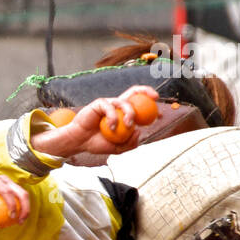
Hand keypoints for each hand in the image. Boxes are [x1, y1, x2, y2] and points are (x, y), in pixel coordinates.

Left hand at [0, 173, 30, 225]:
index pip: (6, 191)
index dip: (12, 204)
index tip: (12, 217)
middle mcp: (3, 179)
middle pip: (20, 192)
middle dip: (25, 207)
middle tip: (20, 221)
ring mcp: (8, 182)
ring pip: (22, 194)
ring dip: (25, 208)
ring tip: (20, 222)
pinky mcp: (9, 187)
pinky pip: (18, 197)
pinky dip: (20, 207)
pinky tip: (16, 218)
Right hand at [34, 85, 160, 157]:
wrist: (79, 142)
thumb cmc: (96, 143)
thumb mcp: (118, 148)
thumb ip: (130, 143)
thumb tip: (139, 131)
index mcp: (123, 115)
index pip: (139, 105)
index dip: (150, 104)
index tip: (159, 111)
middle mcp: (117, 107)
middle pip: (134, 92)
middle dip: (146, 91)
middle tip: (154, 97)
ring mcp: (108, 104)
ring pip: (125, 102)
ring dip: (130, 114)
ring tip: (126, 126)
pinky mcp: (99, 104)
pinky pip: (110, 107)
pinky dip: (113, 118)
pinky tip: (111, 128)